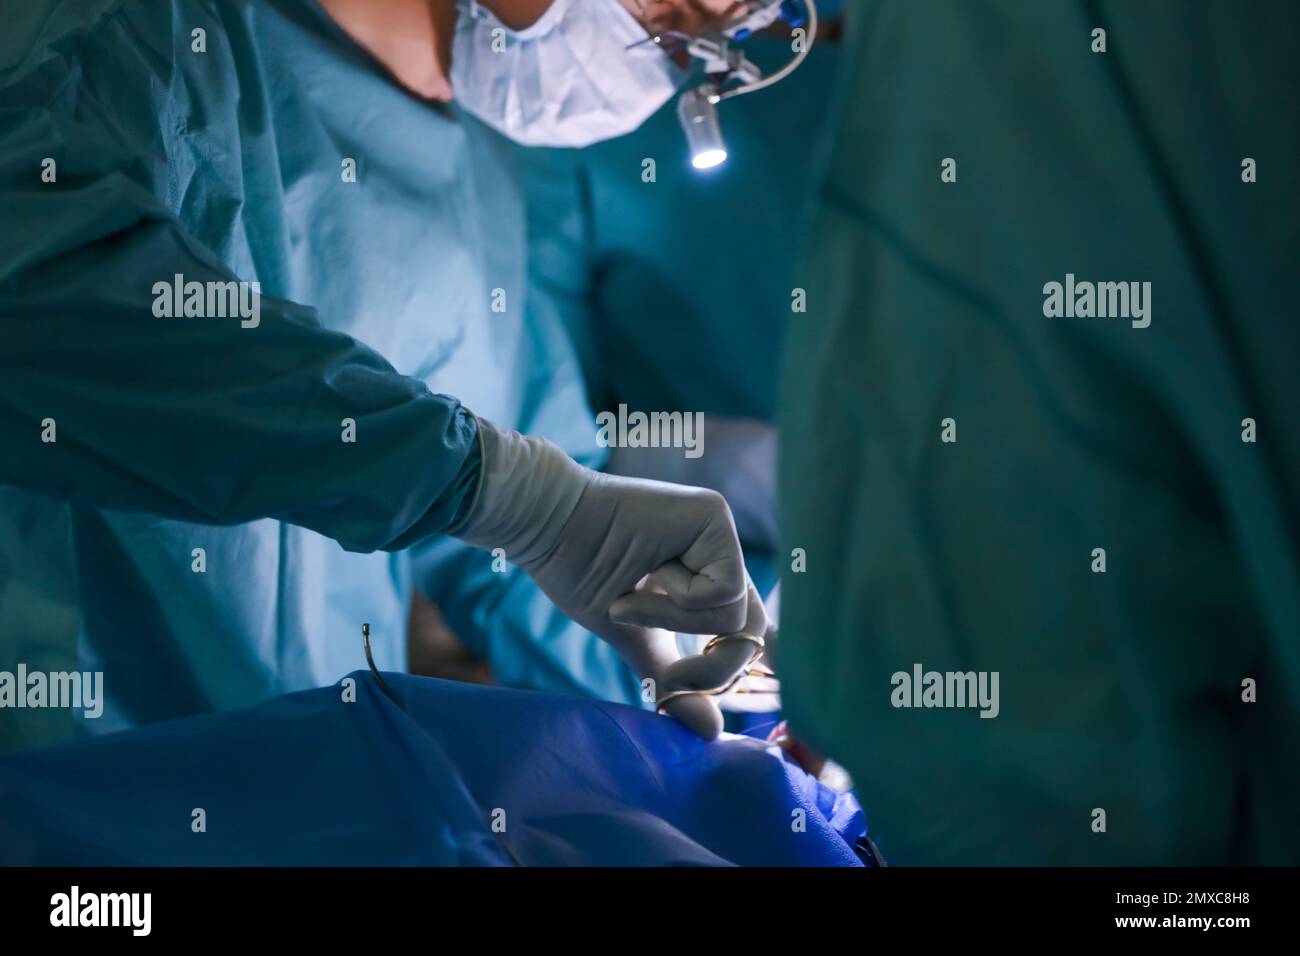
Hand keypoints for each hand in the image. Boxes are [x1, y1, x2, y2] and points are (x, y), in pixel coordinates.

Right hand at [451, 415, 762, 735]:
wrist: (545, 524)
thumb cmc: (578, 570)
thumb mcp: (631, 635)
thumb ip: (670, 676)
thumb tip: (709, 732)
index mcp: (702, 571)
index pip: (748, 625)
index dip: (756, 660)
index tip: (751, 694)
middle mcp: (719, 549)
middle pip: (749, 629)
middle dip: (712, 669)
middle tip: (671, 683)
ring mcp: (719, 530)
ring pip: (737, 615)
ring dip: (678, 624)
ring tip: (629, 606)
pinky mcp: (713, 515)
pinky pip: (723, 590)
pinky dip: (679, 603)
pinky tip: (645, 577)